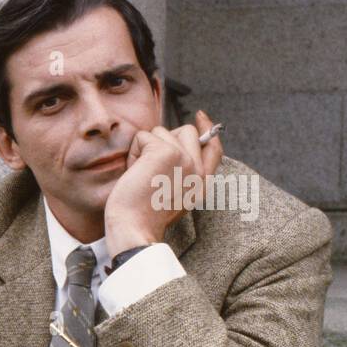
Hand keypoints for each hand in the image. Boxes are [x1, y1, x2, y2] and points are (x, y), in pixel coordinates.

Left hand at [104, 109, 223, 252]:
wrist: (134, 229)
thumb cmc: (144, 217)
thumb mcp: (172, 196)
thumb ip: (182, 173)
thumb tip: (176, 143)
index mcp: (202, 182)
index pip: (213, 147)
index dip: (207, 128)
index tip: (201, 116)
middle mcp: (197, 168)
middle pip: (185, 131)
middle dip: (163, 141)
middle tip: (149, 169)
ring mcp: (184, 158)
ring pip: (161, 131)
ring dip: (144, 149)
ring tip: (141, 175)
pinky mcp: (164, 152)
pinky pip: (143, 137)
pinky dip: (133, 153)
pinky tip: (133, 173)